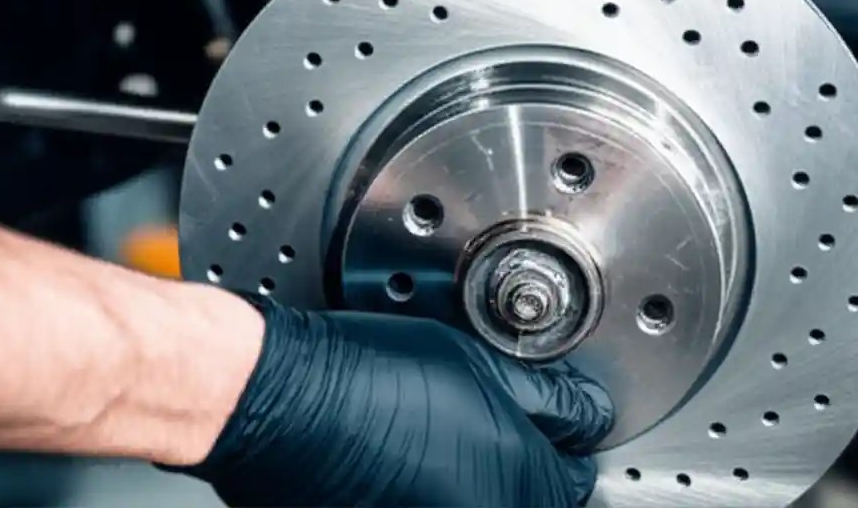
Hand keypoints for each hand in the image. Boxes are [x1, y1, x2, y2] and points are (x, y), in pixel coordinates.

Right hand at [175, 298, 613, 507]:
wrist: (274, 397)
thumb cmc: (361, 375)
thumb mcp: (478, 363)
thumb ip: (548, 401)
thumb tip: (584, 413)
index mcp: (517, 490)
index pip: (574, 480)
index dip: (557, 441)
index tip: (539, 421)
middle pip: (526, 503)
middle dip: (514, 468)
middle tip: (476, 424)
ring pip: (473, 507)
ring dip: (466, 484)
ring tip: (427, 440)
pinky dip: (422, 495)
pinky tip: (397, 460)